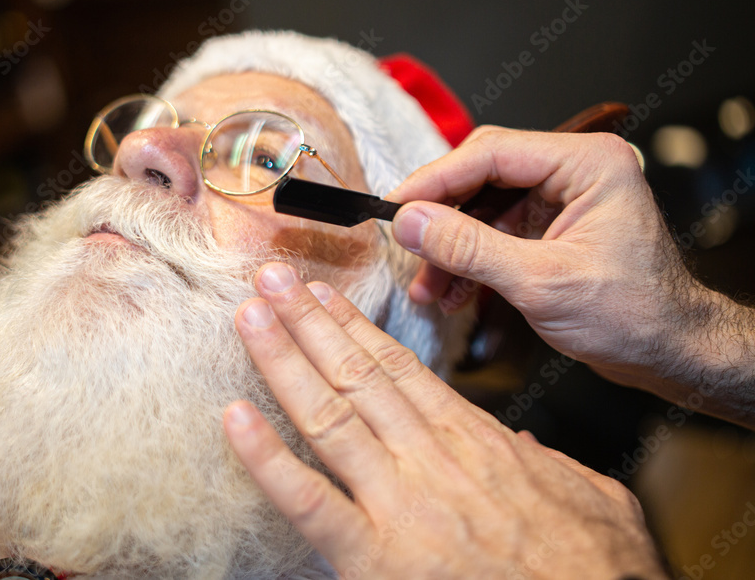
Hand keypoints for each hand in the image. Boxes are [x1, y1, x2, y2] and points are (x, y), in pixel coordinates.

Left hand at [223, 262, 666, 578]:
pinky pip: (308, 499)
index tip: (323, 295)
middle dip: (307, 322)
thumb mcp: (590, 496)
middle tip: (270, 279)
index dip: (353, 326)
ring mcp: (398, 502)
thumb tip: (523, 441)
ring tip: (250, 316)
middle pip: (356, 373)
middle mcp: (429, 459)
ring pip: (328, 415)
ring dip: (283, 359)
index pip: (400, 368)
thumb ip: (549, 462)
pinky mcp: (374, 557)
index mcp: (474, 441)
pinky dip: (266, 458)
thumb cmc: (595, 572)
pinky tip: (234, 417)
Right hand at [386, 127, 710, 391]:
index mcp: (587, 163)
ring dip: (451, 248)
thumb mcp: (541, 282)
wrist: (670, 353)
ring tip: (428, 286)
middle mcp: (574, 171)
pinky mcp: (550, 228)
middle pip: (482, 176)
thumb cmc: (636, 315)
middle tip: (406, 243)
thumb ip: (470, 248)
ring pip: (482, 209)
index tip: (395, 205)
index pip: (492, 153)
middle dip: (442, 217)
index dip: (436, 179)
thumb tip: (411, 222)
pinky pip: (493, 233)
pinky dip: (469, 261)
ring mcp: (561, 199)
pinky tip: (452, 292)